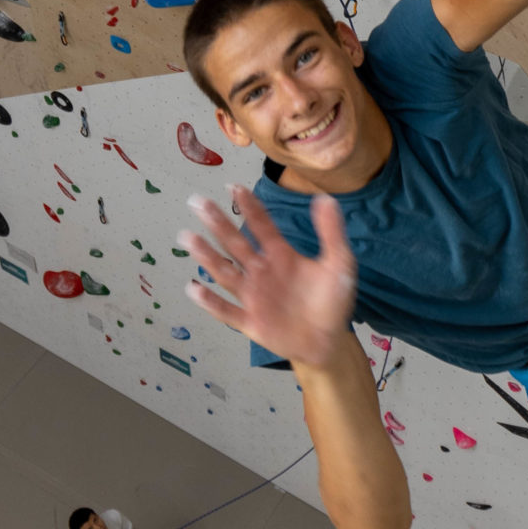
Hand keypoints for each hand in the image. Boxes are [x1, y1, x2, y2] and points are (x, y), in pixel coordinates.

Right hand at [183, 186, 357, 367]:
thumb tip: (325, 198)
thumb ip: (331, 233)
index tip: (233, 187)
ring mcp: (254, 297)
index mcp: (281, 255)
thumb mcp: (339, 263)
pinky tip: (194, 288)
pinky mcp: (251, 322)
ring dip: (208, 256)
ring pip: (226, 273)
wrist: (328, 341)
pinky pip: (227, 311)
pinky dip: (211, 302)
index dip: (249, 207)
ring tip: (188, 237)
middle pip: (236, 244)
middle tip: (198, 202)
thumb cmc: (332, 301)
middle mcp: (262, 272)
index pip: (262, 226)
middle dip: (218, 223)